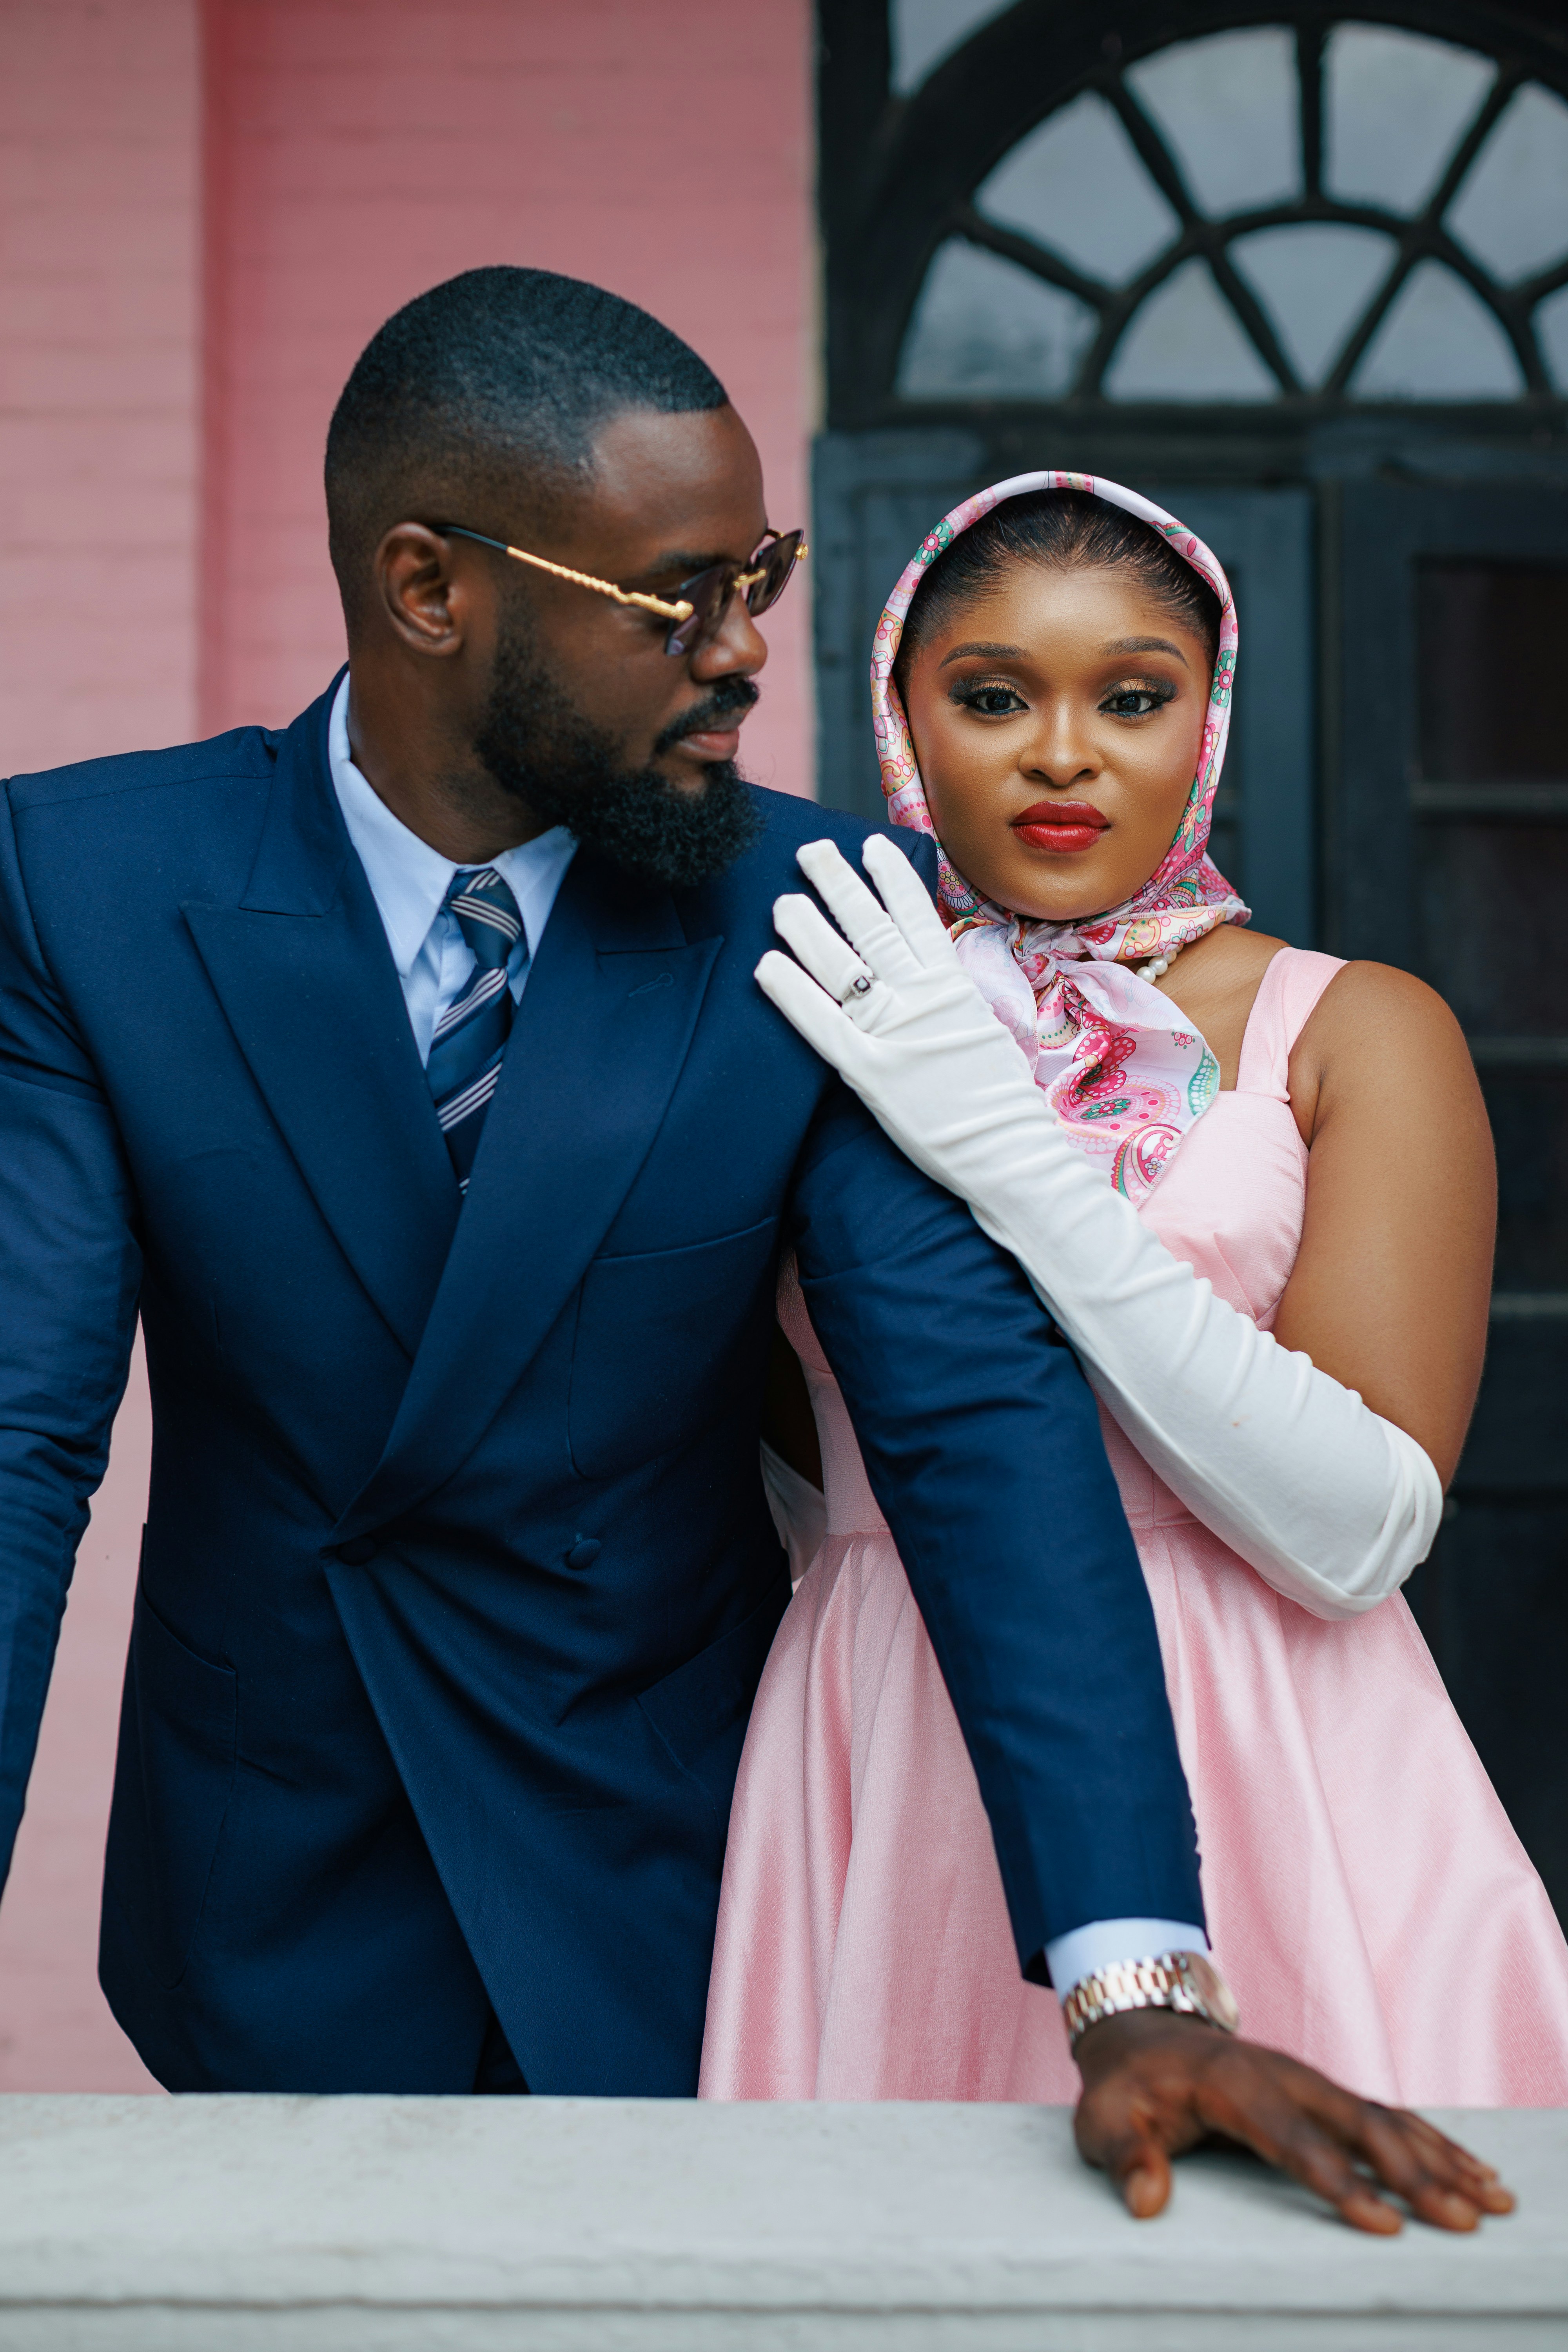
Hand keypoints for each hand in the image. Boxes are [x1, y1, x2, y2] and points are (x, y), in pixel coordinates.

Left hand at [756, 837, 1053, 1201]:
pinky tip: (766, 965)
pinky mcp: (871, 1073)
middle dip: (839, 884)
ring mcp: (896, 1033)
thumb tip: (941, 983)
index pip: (919, 917)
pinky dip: (793, 991)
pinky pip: (823, 1023)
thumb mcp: (987, 1038)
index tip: (872, 845)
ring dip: (809, 926)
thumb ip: (957, 1007)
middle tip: (811, 850)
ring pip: (845, 963)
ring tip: (783, 899)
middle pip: (873, 927)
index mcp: (955, 988)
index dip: (892, 878)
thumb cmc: (1003, 1106)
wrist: (1016, 1155)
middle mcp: (923, 999)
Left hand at [1074, 2010, 1514, 2232]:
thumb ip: (1124, 2157)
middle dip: (1412, 2174)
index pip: (1292, 2140)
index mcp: (1231, 2084)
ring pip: (1384, 2119)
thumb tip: (1144, 2202)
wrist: (1141, 2032)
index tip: (1381, 2222)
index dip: (1337, 2181)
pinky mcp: (1323, 2093)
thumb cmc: (1125, 2085)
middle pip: (1356, 2125)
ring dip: (1438, 2158)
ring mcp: (1308, 2081)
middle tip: (1459, 2219)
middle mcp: (1282, 2076)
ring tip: (1489, 2199)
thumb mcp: (1104, 2118)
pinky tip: (1471, 2171)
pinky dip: (1433, 2142)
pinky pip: (1386, 2116)